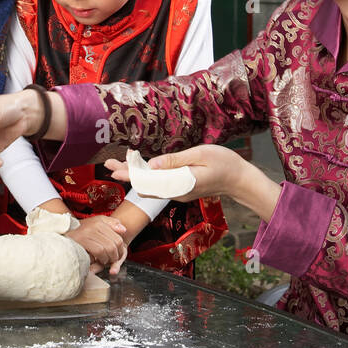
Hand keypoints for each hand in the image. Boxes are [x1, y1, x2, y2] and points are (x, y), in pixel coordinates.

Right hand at [66, 215, 127, 276]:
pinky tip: (98, 260)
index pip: (118, 238)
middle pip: (114, 244)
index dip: (120, 249)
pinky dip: (101, 258)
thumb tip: (123, 229)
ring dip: (108, 258)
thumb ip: (111, 224)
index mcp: (99, 221)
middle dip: (115, 255)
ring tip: (105, 260)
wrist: (62, 233)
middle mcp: (94, 225)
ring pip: (107, 248)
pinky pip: (98, 251)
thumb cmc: (81, 231)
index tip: (117, 254)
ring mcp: (87, 233)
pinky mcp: (81, 241)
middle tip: (112, 260)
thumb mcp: (96, 223)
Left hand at [104, 144, 244, 200]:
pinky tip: (139, 168)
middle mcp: (176, 191)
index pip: (148, 182)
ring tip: (117, 165)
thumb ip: (175, 161)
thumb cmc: (223, 163)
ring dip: (135, 175)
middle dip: (127, 175)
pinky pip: (159, 183)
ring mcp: (178, 191)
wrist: (239, 179)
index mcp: (180, 184)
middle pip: (145, 185)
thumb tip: (151, 165)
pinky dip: (147, 175)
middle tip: (108, 165)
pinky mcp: (180, 188)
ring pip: (151, 185)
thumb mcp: (199, 156)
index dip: (130, 175)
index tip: (114, 171)